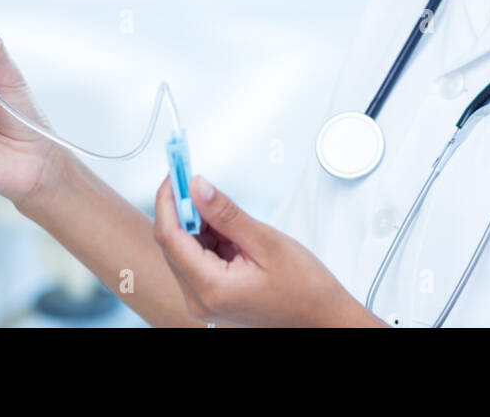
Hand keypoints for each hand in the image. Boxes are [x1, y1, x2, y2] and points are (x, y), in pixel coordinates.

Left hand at [152, 174, 384, 327]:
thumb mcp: (266, 241)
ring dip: (197, 223)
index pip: (169, 237)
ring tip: (230, 216)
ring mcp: (203, 300)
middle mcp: (199, 299)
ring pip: (183, 249)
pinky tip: (231, 232)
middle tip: (195, 178)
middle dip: (182, 208)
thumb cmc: (304, 288)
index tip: (176, 172)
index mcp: (210, 288)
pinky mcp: (211, 295)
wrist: (320, 318)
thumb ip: (227, 214)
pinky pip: (197, 259)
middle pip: (172, 243)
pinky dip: (207, 237)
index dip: (168, 200)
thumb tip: (197, 187)